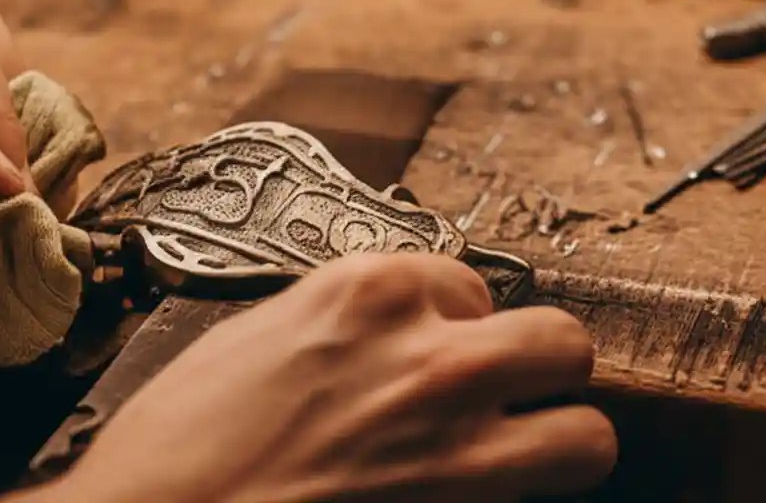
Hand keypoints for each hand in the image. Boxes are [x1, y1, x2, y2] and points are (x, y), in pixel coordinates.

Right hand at [55, 254, 616, 501]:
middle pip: (562, 342)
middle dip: (539, 366)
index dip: (455, 323)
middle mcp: (429, 355)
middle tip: (504, 391)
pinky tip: (457, 500)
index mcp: (368, 291)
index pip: (472, 285)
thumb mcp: (257, 336)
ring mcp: (456, 445)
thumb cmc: (178, 440)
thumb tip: (390, 333)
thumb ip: (343, 321)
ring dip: (558, 443)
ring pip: (587, 435)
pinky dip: (513, 502)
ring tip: (516, 455)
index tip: (434, 349)